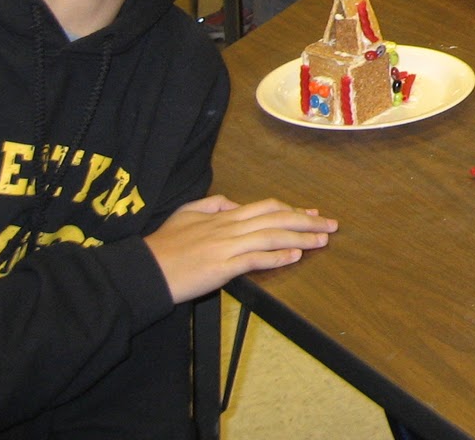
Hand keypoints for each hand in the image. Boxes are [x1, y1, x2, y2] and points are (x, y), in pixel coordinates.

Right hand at [145, 195, 336, 303]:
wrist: (143, 271)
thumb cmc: (162, 246)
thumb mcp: (185, 214)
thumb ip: (211, 205)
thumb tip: (233, 203)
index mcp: (224, 216)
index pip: (267, 208)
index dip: (292, 209)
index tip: (313, 212)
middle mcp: (229, 227)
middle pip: (277, 219)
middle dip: (307, 221)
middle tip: (331, 225)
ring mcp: (226, 247)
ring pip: (271, 237)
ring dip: (300, 238)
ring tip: (322, 241)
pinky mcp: (221, 267)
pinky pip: (254, 260)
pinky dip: (276, 257)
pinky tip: (294, 257)